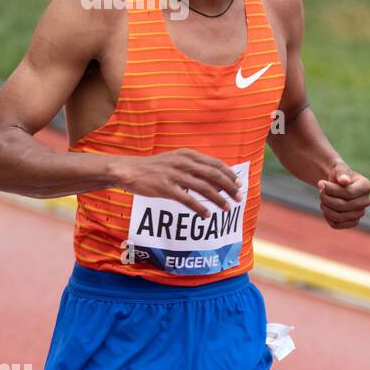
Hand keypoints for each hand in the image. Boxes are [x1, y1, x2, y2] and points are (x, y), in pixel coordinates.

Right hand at [116, 149, 241, 216]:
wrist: (130, 170)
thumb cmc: (157, 167)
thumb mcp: (176, 160)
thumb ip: (194, 166)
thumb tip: (216, 178)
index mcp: (188, 154)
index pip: (215, 163)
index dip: (229, 174)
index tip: (239, 184)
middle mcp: (183, 163)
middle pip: (214, 175)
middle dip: (229, 188)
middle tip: (239, 198)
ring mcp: (174, 175)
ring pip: (204, 188)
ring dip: (218, 199)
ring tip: (227, 208)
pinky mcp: (165, 188)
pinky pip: (187, 200)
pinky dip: (199, 208)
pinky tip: (206, 215)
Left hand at [316, 164, 369, 229]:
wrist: (337, 183)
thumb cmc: (338, 175)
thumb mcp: (339, 169)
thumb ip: (341, 173)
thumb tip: (344, 181)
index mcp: (366, 186)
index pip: (348, 193)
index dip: (331, 190)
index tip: (320, 183)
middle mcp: (366, 201)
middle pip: (343, 206)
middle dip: (327, 199)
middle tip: (320, 192)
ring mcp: (360, 213)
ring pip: (339, 217)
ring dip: (326, 208)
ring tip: (322, 199)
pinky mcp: (353, 222)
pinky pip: (337, 225)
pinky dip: (328, 217)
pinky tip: (326, 208)